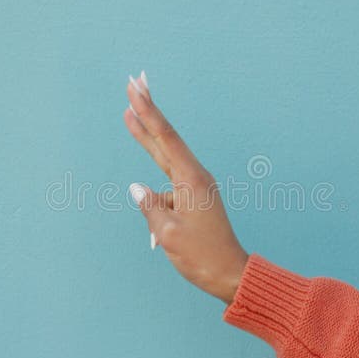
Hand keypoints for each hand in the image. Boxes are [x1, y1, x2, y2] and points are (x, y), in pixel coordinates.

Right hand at [124, 72, 248, 303]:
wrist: (230, 275)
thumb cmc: (202, 257)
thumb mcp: (168, 233)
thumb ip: (150, 207)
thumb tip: (139, 189)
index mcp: (191, 180)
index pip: (165, 138)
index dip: (148, 112)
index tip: (135, 89)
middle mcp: (194, 178)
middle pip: (166, 138)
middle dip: (147, 110)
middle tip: (134, 82)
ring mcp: (194, 187)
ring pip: (164, 156)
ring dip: (147, 136)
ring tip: (129, 112)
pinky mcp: (192, 199)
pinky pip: (167, 182)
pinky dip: (153, 177)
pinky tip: (153, 209)